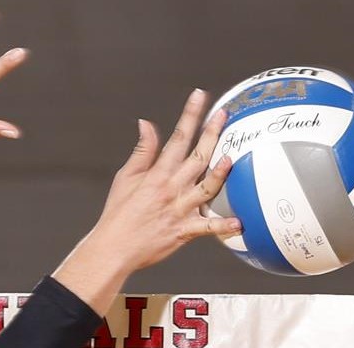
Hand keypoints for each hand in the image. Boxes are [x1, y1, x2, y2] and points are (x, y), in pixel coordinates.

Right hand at [53, 89, 241, 312]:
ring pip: (205, 187)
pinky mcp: (184, 230)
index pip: (177, 136)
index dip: (190, 115)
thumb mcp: (127, 176)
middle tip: (225, 113)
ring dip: (219, 173)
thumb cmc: (120, 211)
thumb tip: (146, 123)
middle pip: (196, 155)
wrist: (114, 245)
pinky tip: (239, 222)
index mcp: (158, 172)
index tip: (201, 96)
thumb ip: (143, 151)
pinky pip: (207, 227)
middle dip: (211, 133)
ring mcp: (179, 208)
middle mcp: (171, 186)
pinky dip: (223, 225)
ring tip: (233, 157)